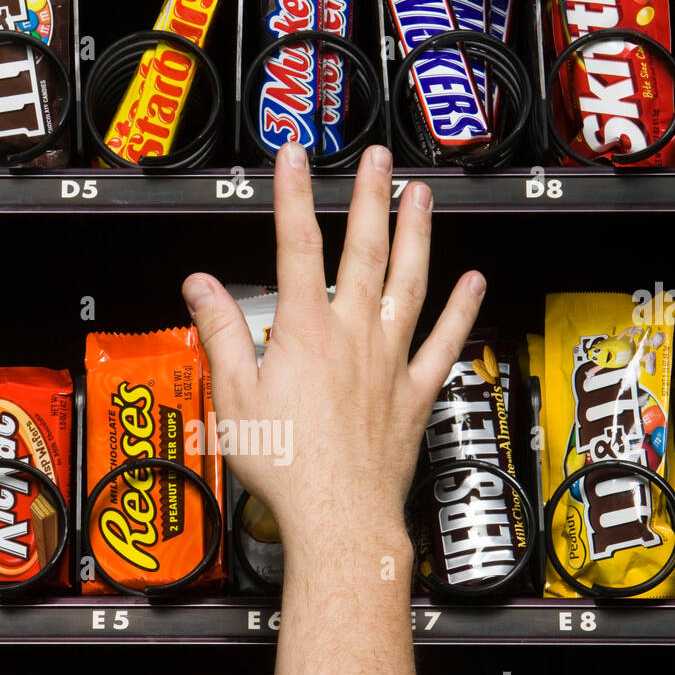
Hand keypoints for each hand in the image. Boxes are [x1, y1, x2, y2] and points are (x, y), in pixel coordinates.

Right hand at [182, 142, 485, 548]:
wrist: (338, 517)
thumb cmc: (287, 468)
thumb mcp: (234, 398)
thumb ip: (220, 334)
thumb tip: (201, 286)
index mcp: (305, 333)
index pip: (296, 247)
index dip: (293, 196)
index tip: (295, 157)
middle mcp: (354, 336)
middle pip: (365, 251)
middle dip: (369, 198)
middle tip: (378, 159)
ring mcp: (390, 362)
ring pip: (410, 283)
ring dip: (418, 235)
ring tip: (421, 196)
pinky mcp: (415, 393)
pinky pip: (445, 343)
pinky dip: (462, 311)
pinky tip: (474, 282)